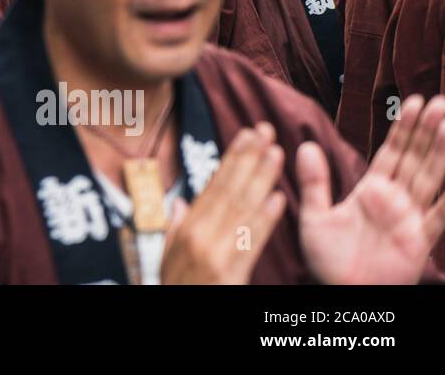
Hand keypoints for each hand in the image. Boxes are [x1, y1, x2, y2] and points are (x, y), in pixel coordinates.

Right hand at [160, 123, 285, 283]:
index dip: (232, 158)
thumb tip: (180, 203)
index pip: (214, 185)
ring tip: (277, 153)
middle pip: (229, 190)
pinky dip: (266, 220)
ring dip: (261, 179)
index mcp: (186, 228)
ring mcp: (215, 255)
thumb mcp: (167, 256)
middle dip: (249, 158)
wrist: (179, 316)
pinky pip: (251, 243)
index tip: (248, 135)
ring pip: (242, 210)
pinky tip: (279, 199)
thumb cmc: (175, 288)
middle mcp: (199, 236)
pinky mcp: (229, 274)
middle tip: (266, 130)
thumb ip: (175, 228)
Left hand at [299, 94, 444, 283]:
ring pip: (429, 178)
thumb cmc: (328, 262)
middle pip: (415, 158)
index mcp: (371, 192)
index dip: (403, 129)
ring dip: (440, 152)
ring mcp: (409, 218)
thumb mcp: (314, 217)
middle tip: (439, 102)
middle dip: (426, 131)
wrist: (340, 294)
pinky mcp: (419, 240)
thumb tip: (305, 145)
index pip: (391, 153)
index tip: (413, 102)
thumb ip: (314, 182)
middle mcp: (394, 201)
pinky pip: (440, 215)